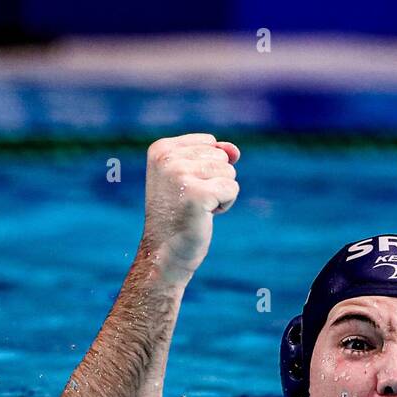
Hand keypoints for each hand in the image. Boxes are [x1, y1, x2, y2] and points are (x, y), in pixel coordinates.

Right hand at [140, 133, 239, 283]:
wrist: (165, 253)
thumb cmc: (179, 215)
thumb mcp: (192, 177)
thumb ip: (213, 155)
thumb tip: (235, 151)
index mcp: (161, 149)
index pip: (210, 143)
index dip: (207, 169)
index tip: (185, 189)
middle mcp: (167, 158)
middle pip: (220, 157)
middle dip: (214, 181)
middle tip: (191, 202)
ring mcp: (180, 175)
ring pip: (229, 172)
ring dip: (219, 194)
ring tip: (197, 209)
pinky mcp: (197, 194)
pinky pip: (232, 188)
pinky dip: (225, 205)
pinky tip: (204, 216)